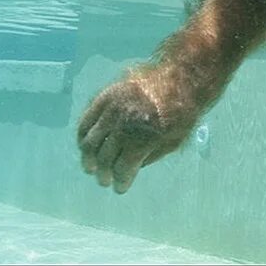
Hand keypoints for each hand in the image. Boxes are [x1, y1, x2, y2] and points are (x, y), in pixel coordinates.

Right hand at [77, 71, 198, 193]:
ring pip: (90, 141)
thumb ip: (148, 158)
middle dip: (104, 173)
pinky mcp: (106, 95)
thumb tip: (127, 171)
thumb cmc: (182, 113)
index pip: (122, 168)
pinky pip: (86, 120)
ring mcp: (112, 108)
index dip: (120, 181)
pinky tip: (86, 145)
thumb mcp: (172, 142)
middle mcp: (123, 124)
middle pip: (104, 157)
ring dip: (89, 158)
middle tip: (104, 181)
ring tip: (91, 167)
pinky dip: (83, 136)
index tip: (119, 188)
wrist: (182, 78)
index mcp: (143, 138)